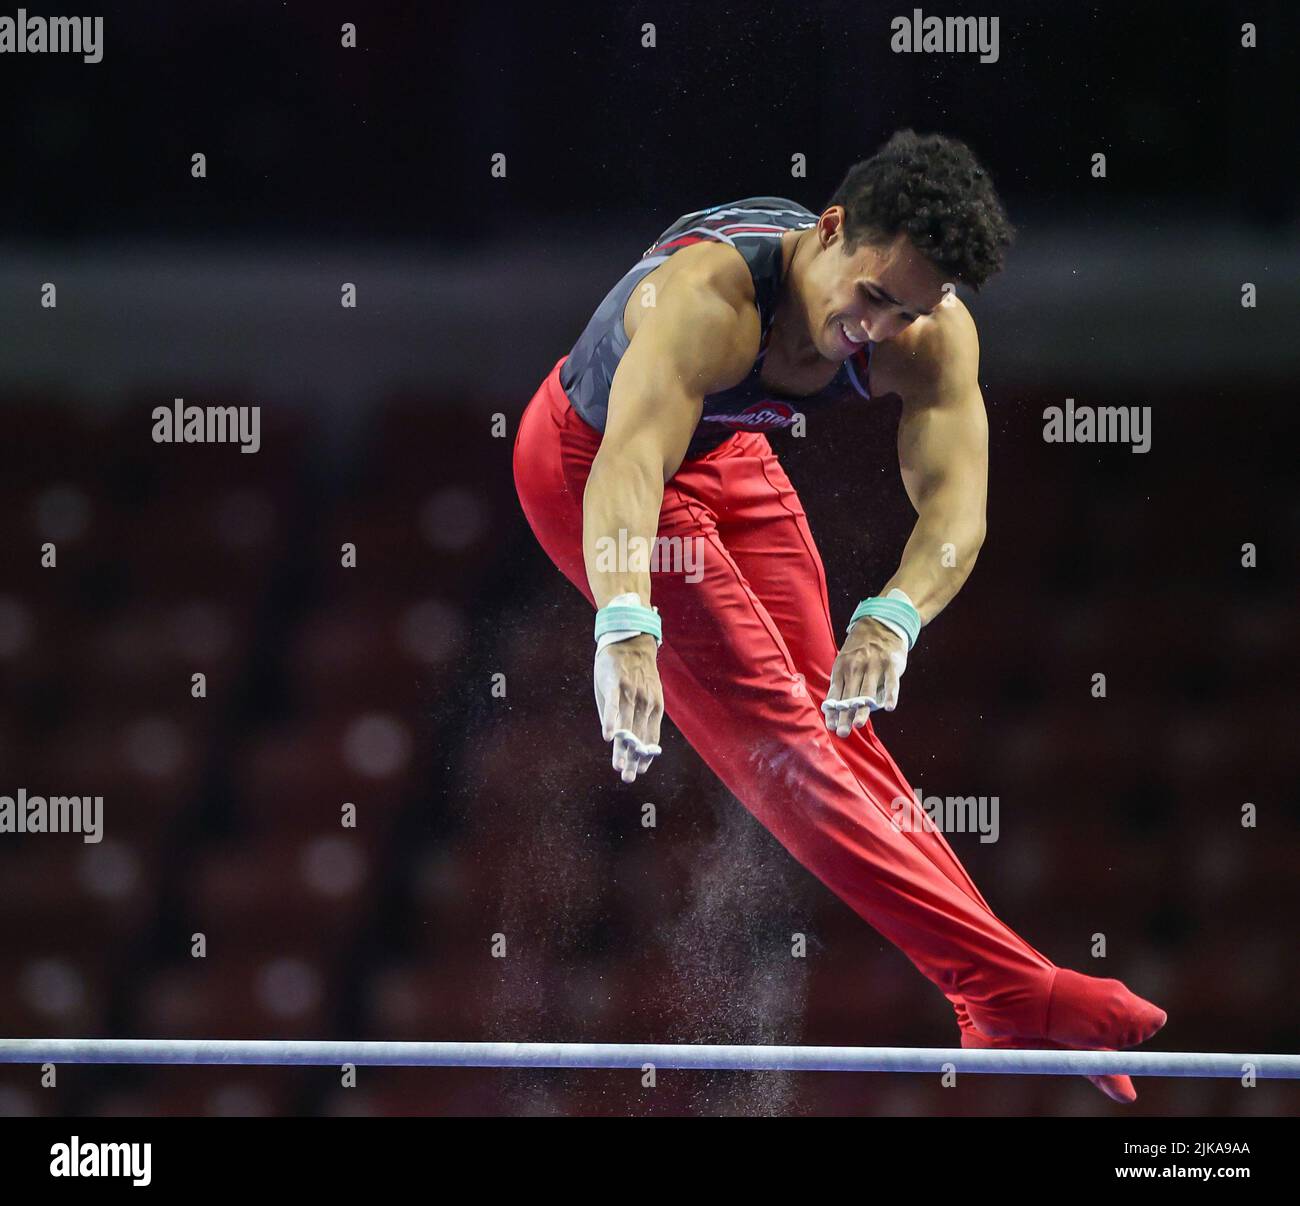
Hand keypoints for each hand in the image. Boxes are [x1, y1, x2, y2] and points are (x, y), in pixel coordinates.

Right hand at [593, 634, 663, 782]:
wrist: (628, 639)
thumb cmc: (631, 671)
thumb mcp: (637, 694)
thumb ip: (630, 716)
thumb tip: (617, 741)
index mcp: (654, 706)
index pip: (650, 735)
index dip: (645, 754)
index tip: (641, 771)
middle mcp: (645, 701)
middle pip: (638, 735)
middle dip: (633, 758)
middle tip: (629, 778)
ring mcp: (630, 692)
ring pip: (626, 725)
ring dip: (623, 748)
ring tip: (618, 766)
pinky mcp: (615, 683)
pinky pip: (613, 705)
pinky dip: (612, 721)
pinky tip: (609, 737)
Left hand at [822, 618, 907, 736]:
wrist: (880, 624)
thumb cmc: (860, 650)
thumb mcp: (845, 661)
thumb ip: (843, 683)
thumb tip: (835, 710)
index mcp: (842, 668)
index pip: (836, 693)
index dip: (833, 710)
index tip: (831, 726)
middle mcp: (856, 667)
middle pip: (850, 696)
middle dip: (845, 715)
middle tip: (842, 732)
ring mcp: (874, 665)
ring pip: (868, 691)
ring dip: (863, 709)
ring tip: (858, 724)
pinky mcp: (891, 664)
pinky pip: (891, 682)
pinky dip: (891, 695)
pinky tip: (889, 708)